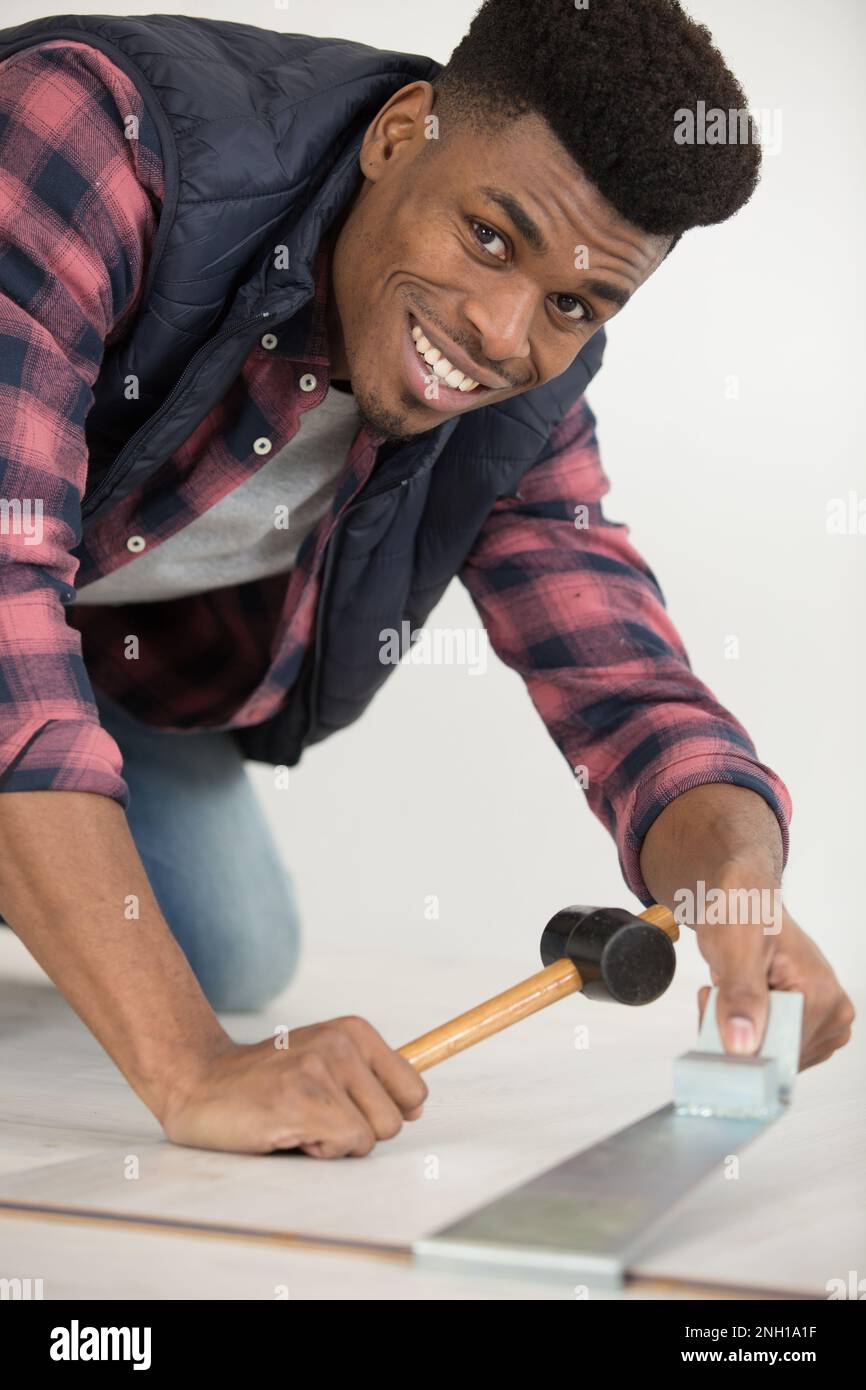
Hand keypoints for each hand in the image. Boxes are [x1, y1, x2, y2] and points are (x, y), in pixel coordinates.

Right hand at [160, 1016, 427, 1156]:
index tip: (346, 1110)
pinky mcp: (303, 1100)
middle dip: (357, 1132)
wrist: (197, 1081)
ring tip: (297, 1121)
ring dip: (335, 1143)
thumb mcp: (323, 1063)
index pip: (413, 1089)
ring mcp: (322, 1069)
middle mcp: (342, 1044)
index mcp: (354, 1032)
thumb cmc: (264, 1083)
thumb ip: (370, 1081)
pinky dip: (318, 1151)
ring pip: (370, 1137)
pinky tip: (286, 1131)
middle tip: (312, 1116)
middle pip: (394, 1122)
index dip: (384, 1114)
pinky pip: (346, 1145)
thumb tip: (418, 1108)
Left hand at [694, 880, 854, 1069]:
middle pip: (776, 1058)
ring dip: (736, 1031)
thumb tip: (744, 1044)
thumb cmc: (744, 912)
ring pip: (769, 1056)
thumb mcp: (735, 948)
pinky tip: (735, 1000)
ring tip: (728, 989)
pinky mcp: (806, 1026)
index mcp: (823, 996)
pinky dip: (742, 1030)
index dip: (738, 1041)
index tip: (714, 1006)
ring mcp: (822, 1022)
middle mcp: (833, 1013)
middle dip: (735, 1034)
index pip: (780, 1054)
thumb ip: (741, 997)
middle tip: (717, 992)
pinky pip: (769, 1047)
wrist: (744, 899)